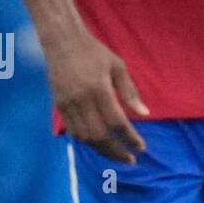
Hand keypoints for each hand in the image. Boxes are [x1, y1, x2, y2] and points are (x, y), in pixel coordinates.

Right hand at [45, 28, 148, 162]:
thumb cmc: (95, 53)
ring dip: (101, 150)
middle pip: (98, 135)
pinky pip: (73, 131)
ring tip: (117, 154)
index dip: (130, 137)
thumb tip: (144, 114)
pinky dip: (87, 141)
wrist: (62, 43)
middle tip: (130, 159)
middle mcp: (81, 100)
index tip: (141, 148)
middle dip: (116, 151)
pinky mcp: (58, 107)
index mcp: (99, 89)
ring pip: (84, 137)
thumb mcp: (118, 66)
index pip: (116, 121)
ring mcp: (67, 105)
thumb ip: (130, 91)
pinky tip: (99, 144)